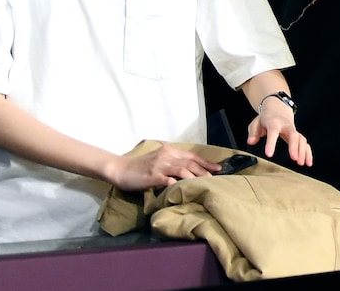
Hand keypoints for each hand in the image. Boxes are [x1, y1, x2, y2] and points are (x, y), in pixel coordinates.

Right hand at [106, 143, 220, 191]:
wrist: (121, 169)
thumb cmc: (140, 166)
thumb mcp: (159, 160)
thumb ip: (172, 163)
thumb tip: (189, 171)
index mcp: (170, 151)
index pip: (192, 156)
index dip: (206, 163)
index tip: (218, 168)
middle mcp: (167, 156)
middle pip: (190, 163)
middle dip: (205, 171)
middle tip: (216, 178)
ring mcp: (160, 166)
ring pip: (183, 170)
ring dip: (196, 177)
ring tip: (205, 184)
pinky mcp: (153, 176)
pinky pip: (169, 180)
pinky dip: (178, 184)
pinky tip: (186, 189)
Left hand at [247, 98, 311, 165]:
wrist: (278, 107)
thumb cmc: (267, 117)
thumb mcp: (256, 122)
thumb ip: (253, 132)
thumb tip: (251, 142)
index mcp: (274, 123)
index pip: (273, 132)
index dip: (271, 143)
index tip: (269, 154)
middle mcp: (286, 126)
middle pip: (293, 135)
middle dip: (295, 147)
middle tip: (295, 159)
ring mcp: (293, 130)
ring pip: (301, 139)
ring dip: (303, 151)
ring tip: (301, 163)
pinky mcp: (297, 135)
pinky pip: (304, 143)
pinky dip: (308, 152)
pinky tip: (308, 162)